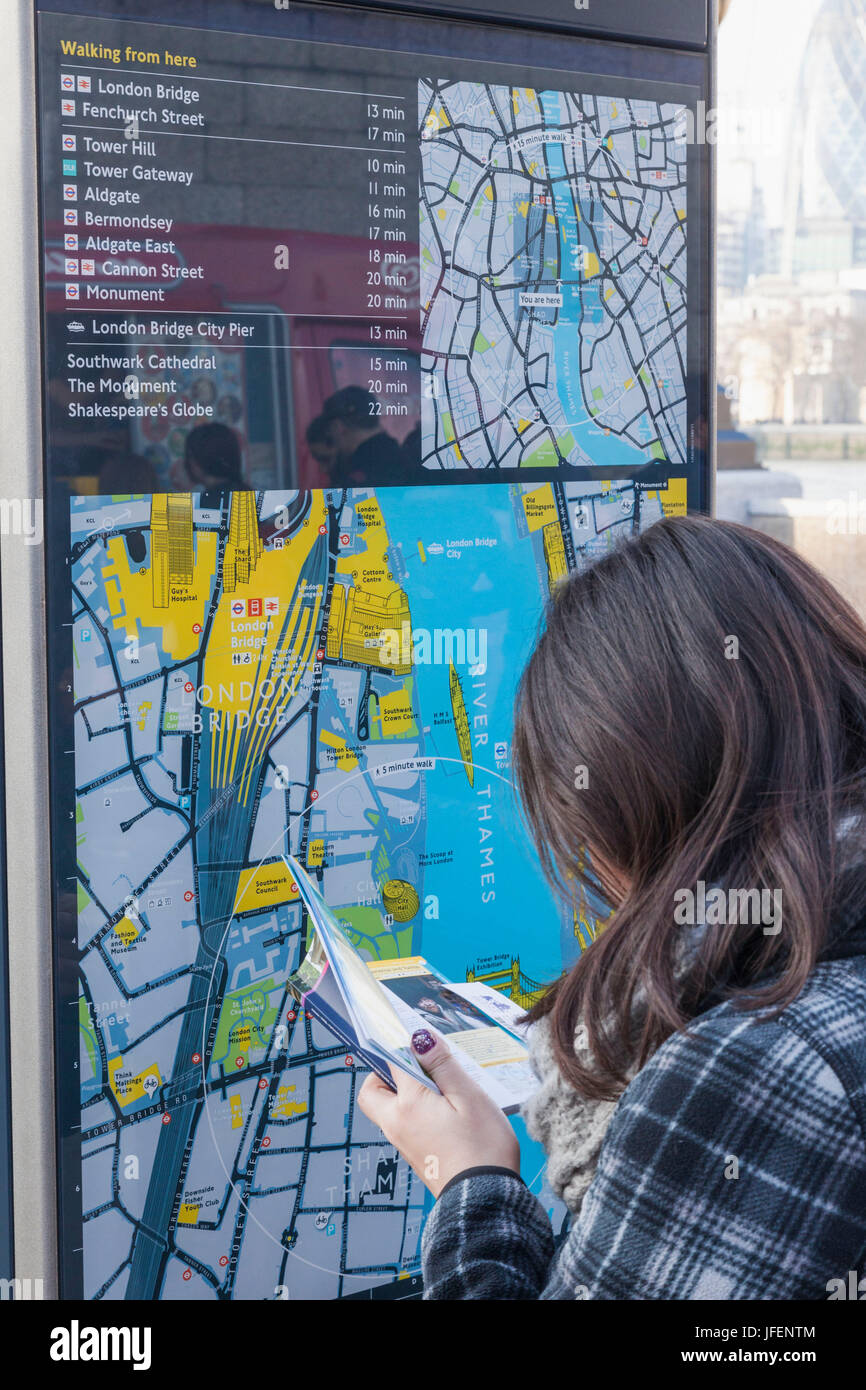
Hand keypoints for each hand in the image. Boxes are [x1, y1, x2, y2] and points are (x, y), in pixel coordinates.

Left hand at [357, 1028, 520, 1198]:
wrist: (485, 1199)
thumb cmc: (482, 1148)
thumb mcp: (469, 1096)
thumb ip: (442, 1065)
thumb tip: (420, 1039)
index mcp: (407, 1105)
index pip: (392, 1062)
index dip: (405, 1047)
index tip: (422, 1044)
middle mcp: (396, 1124)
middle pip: (373, 1090)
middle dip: (388, 1073)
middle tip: (419, 1068)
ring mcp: (402, 1142)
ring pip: (387, 1108)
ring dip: (404, 1093)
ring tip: (440, 1090)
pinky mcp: (414, 1155)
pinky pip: (402, 1124)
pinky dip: (414, 1112)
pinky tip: (445, 1113)